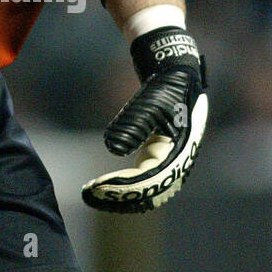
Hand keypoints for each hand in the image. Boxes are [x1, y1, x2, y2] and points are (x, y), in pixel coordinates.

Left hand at [82, 27, 207, 212]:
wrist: (177, 74)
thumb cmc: (166, 84)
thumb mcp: (151, 99)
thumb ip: (134, 122)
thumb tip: (112, 149)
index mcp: (182, 148)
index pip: (153, 178)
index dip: (126, 186)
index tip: (98, 186)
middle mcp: (179, 161)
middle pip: (151, 192)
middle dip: (121, 197)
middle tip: (89, 194)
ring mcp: (170, 161)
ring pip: (148, 191)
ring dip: (121, 196)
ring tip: (91, 194)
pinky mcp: (159, 158)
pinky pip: (143, 181)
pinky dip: (124, 187)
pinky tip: (102, 187)